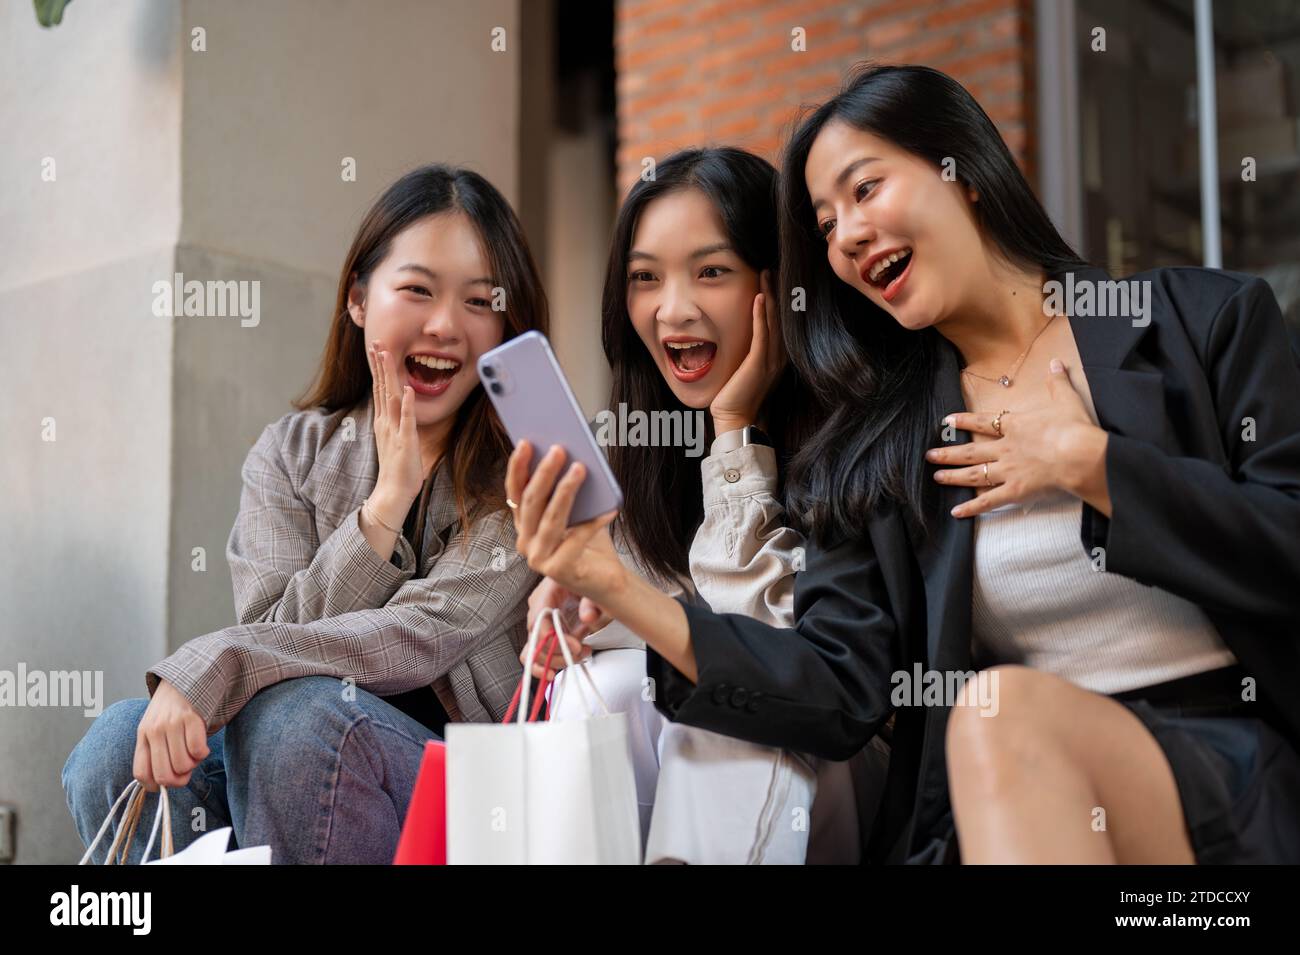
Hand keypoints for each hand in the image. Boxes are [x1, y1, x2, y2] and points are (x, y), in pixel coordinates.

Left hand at [133, 680, 209, 791]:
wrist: (187, 676)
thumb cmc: (172, 708)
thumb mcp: (155, 726)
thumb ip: (156, 750)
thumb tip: (165, 783)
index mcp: (143, 735)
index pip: (141, 773)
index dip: (154, 786)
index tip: (166, 785)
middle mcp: (154, 730)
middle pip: (164, 775)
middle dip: (179, 780)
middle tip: (186, 772)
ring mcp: (172, 724)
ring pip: (182, 765)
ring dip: (192, 765)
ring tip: (194, 754)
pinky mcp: (191, 718)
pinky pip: (197, 750)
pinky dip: (203, 754)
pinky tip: (202, 746)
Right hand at [367, 340, 423, 506]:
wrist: (393, 492)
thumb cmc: (397, 468)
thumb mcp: (393, 439)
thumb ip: (393, 422)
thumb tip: (396, 406)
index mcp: (383, 421)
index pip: (380, 389)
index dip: (379, 369)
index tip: (376, 349)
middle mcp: (386, 422)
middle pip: (382, 388)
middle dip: (380, 364)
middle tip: (376, 342)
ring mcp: (394, 430)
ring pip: (391, 397)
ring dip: (389, 376)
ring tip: (387, 355)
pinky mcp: (405, 441)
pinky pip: (407, 419)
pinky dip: (408, 404)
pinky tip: (408, 388)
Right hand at [506, 441, 625, 606]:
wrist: (606, 580)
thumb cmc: (590, 543)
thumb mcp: (577, 512)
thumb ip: (566, 492)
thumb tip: (570, 457)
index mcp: (525, 525)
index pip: (515, 492)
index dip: (518, 467)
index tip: (526, 443)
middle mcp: (526, 542)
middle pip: (531, 502)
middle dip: (544, 472)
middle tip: (559, 450)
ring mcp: (539, 558)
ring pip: (550, 518)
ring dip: (566, 490)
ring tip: (580, 469)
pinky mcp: (557, 571)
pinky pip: (576, 539)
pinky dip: (594, 522)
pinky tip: (609, 509)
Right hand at [520, 578, 598, 679]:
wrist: (591, 585)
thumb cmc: (588, 581)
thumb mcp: (593, 586)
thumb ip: (591, 600)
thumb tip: (588, 617)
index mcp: (546, 593)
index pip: (538, 621)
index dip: (553, 639)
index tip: (576, 646)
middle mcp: (538, 610)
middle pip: (535, 640)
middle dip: (557, 653)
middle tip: (580, 652)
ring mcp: (541, 625)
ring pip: (533, 652)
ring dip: (555, 661)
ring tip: (580, 655)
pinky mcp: (547, 637)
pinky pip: (536, 655)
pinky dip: (545, 666)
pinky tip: (557, 671)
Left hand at [709, 270, 784, 434]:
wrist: (735, 418)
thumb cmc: (735, 395)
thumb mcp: (744, 367)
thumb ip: (746, 350)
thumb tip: (739, 332)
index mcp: (776, 357)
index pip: (779, 321)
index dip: (777, 299)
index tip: (772, 278)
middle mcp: (778, 356)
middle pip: (780, 317)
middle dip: (777, 291)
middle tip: (772, 268)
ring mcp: (770, 360)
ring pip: (773, 321)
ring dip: (770, 296)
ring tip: (767, 274)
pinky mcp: (759, 364)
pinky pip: (762, 334)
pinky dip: (761, 315)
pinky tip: (759, 297)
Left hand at [927, 359, 1107, 517]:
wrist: (1079, 455)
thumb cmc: (1073, 428)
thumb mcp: (1066, 399)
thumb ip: (1057, 382)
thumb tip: (1056, 362)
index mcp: (1015, 426)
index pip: (982, 422)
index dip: (963, 420)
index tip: (946, 420)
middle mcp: (1005, 448)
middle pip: (970, 451)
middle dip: (948, 453)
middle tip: (929, 456)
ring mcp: (1007, 470)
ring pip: (973, 474)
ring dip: (953, 476)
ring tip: (936, 477)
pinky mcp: (1015, 490)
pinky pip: (989, 501)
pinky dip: (972, 508)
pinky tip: (956, 512)